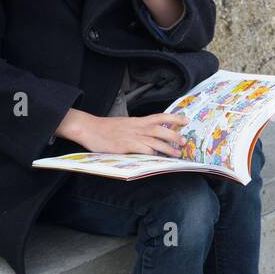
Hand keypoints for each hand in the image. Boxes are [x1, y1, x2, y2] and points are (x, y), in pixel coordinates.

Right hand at [55, 108, 190, 155]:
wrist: (88, 128)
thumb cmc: (105, 129)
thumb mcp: (125, 125)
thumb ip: (137, 129)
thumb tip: (149, 136)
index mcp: (137, 121)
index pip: (159, 117)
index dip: (174, 118)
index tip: (186, 119)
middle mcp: (137, 127)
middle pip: (160, 129)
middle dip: (174, 135)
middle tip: (185, 141)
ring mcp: (131, 136)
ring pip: (154, 141)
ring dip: (167, 147)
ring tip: (177, 153)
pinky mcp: (125, 146)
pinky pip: (142, 149)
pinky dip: (151, 153)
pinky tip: (157, 157)